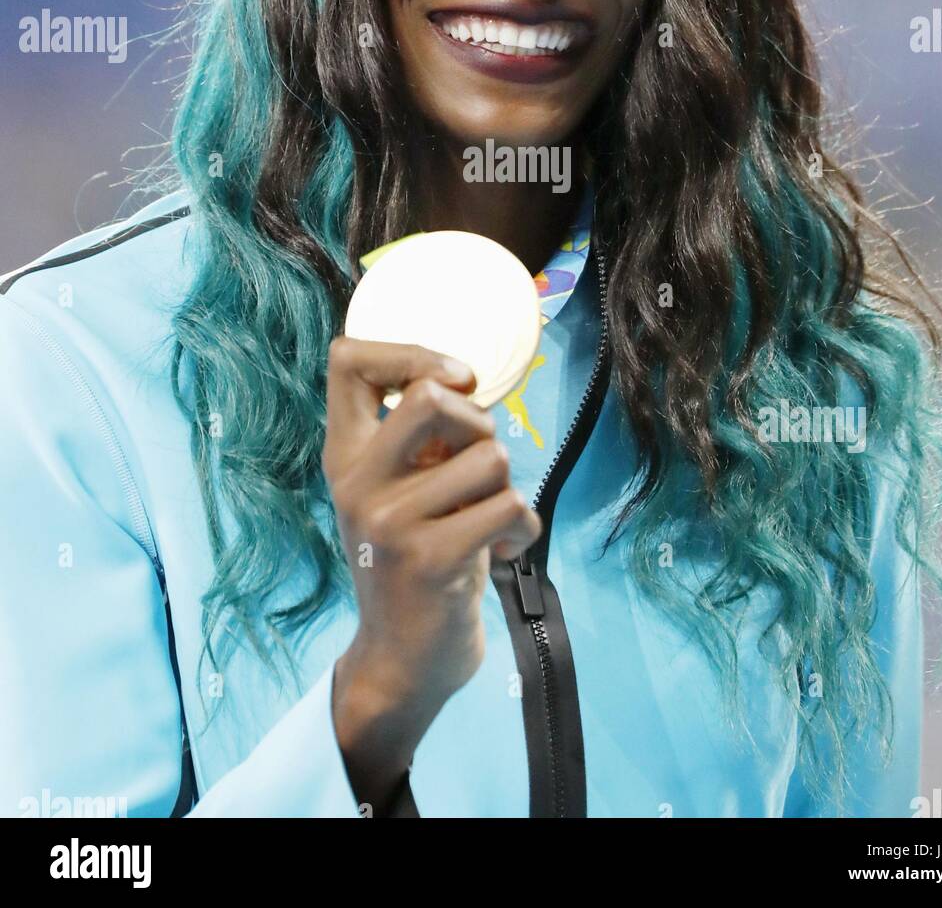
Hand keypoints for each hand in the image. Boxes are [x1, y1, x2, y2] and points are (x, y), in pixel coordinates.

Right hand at [322, 337, 541, 803]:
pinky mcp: (429, 560)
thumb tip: (463, 378)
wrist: (403, 661)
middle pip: (430, 396)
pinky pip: (510, 506)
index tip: (452, 383)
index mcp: (345, 455)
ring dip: (507, 488)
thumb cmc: (417, 558)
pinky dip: (523, 528)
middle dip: (479, 423)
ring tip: (485, 521)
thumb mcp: (397, 489)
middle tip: (477, 467)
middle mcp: (357, 482)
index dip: (411, 353)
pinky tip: (500, 552)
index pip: (347, 361)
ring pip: (491, 456)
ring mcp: (389, 522)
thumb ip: (417, 437)